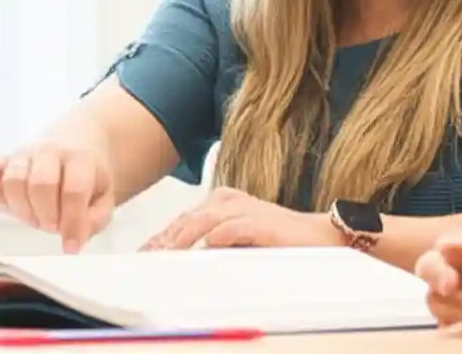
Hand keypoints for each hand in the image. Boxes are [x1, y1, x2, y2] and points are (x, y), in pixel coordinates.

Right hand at [0, 141, 114, 253]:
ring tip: (34, 215)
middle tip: (52, 225)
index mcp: (81, 158)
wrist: (77, 140)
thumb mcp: (104, 197)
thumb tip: (75, 239)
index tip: (71, 246)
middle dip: (46, 215)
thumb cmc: (88, 175)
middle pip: (40, 184)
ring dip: (21, 209)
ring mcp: (23, 153)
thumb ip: (95, 219)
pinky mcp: (3, 158)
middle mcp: (50, 151)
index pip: (74, 190)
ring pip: (12, 180)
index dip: (72, 222)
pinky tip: (6, 202)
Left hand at [140, 187, 343, 249]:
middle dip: (164, 242)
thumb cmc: (278, 240)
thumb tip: (181, 258)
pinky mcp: (260, 222)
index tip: (142, 255)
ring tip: (164, 257)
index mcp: (220, 201)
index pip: (181, 220)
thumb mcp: (237, 238)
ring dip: (181, 241)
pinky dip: (214, 239)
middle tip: (146, 260)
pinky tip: (202, 249)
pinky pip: (231, 229)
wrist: (319, 236)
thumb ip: (211, 242)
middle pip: (186, 220)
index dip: (160, 238)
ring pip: (202, 222)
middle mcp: (228, 200)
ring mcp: (244, 209)